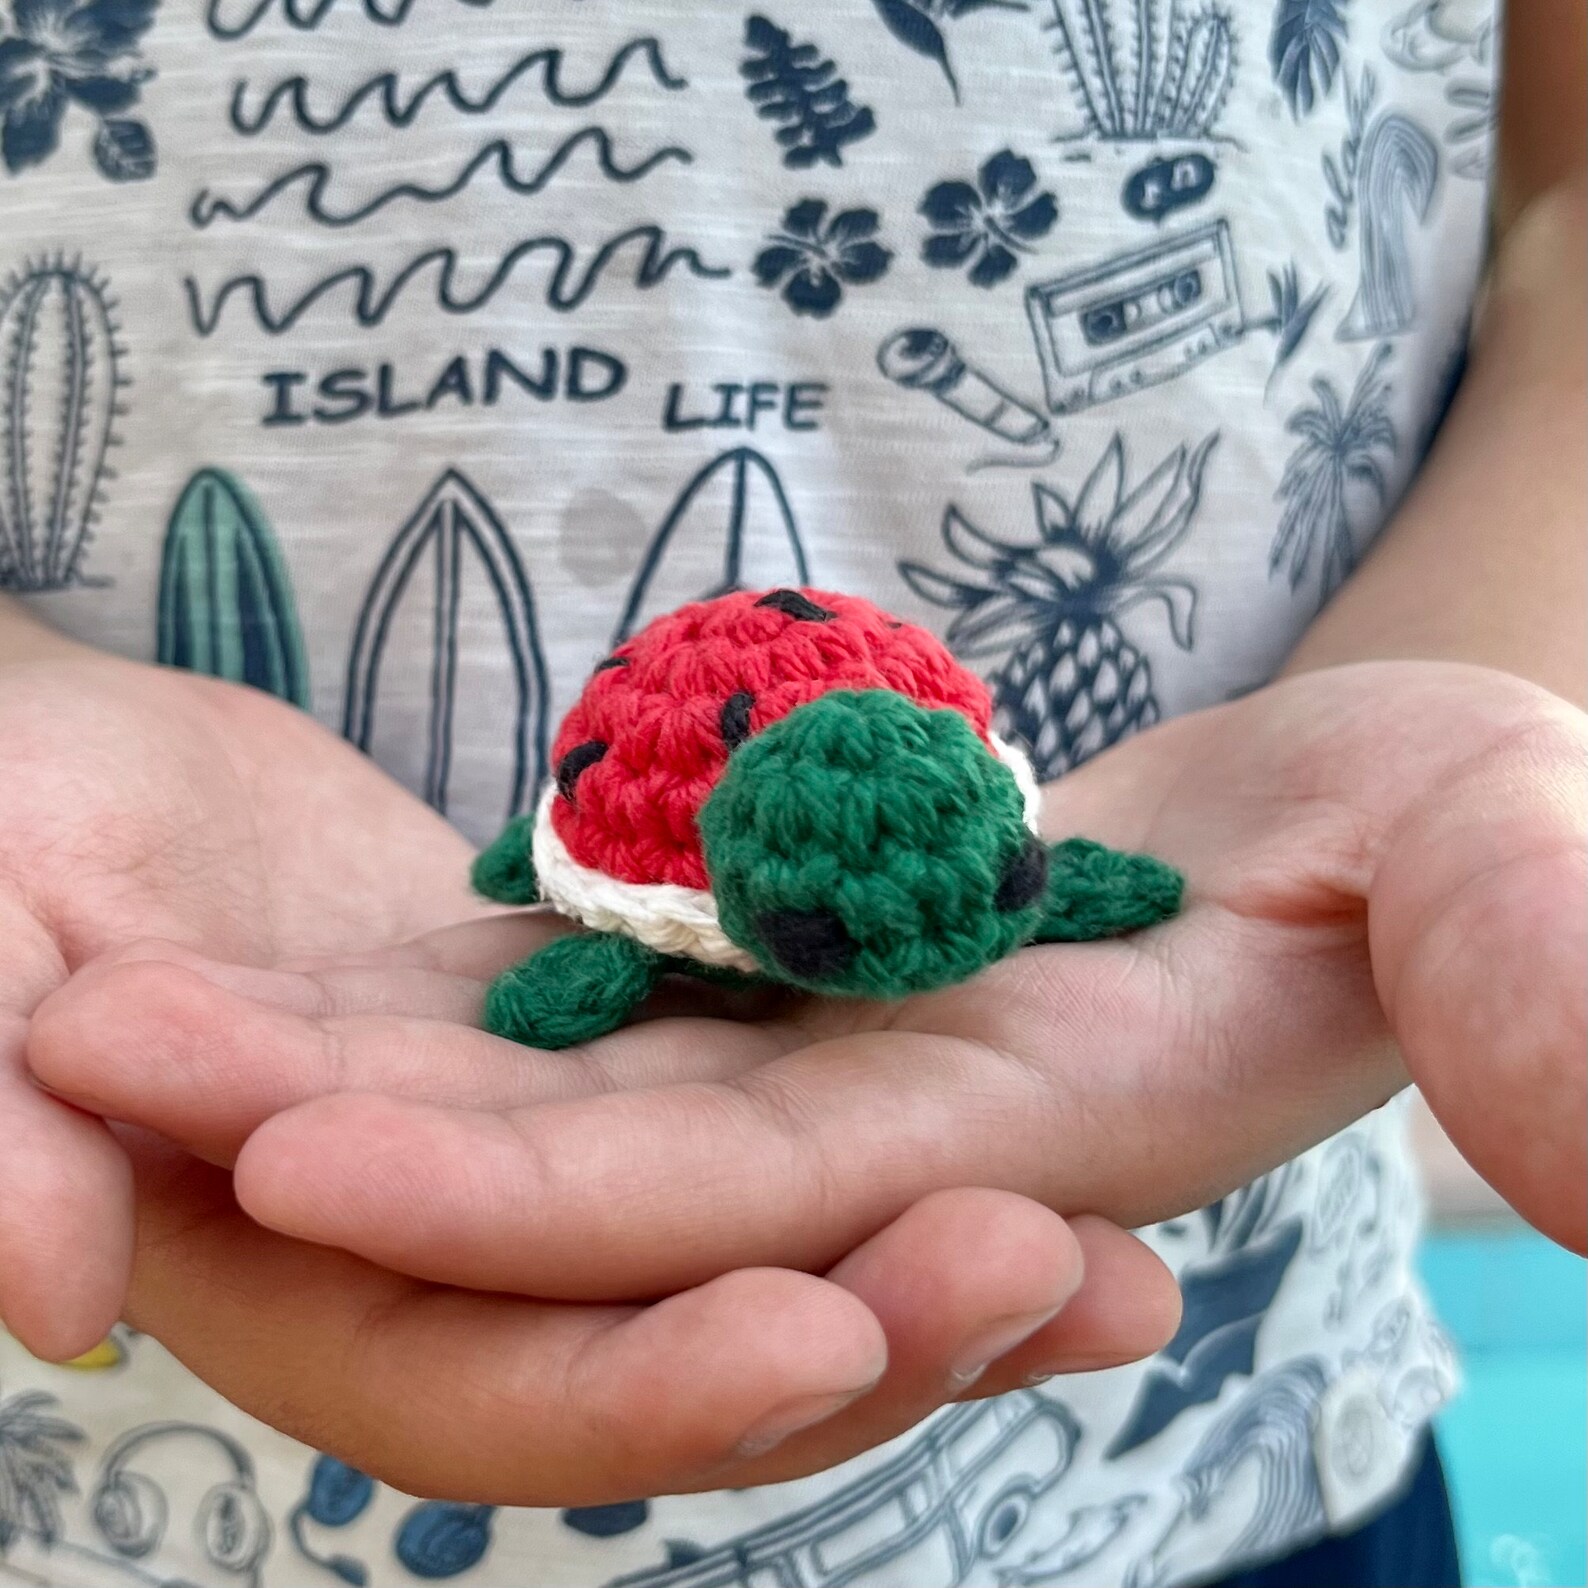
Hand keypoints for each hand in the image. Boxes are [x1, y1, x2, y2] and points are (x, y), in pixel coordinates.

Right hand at [3, 639, 1179, 1502]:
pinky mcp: (604, 1070)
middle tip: (1070, 1276)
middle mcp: (436, 1263)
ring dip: (934, 1274)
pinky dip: (897, 1149)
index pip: (482, 1388)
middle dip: (867, 1334)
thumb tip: (50, 1287)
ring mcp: (537, 1174)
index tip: (817, 1327)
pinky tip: (1057, 1142)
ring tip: (1127, 1269)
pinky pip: (765, 1129)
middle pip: (669, 1348)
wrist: (67, 788)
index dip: (642, 1376)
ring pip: (750, 1261)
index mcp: (284, 1281)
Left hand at [36, 659, 1583, 1290]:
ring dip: (336, 1047)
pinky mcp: (786, 972)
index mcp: (1024, 1142)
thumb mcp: (1531, 877)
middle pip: (579, 1164)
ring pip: (547, 1083)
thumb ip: (1544, 981)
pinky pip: (584, 989)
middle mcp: (884, 1138)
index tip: (314, 1149)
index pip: (750, 1204)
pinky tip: (269, 952)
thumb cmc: (1494, 837)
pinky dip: (426, 979)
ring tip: (106, 997)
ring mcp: (821, 1058)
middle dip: (342, 1126)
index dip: (545, 1197)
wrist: (1396, 825)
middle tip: (88, 1043)